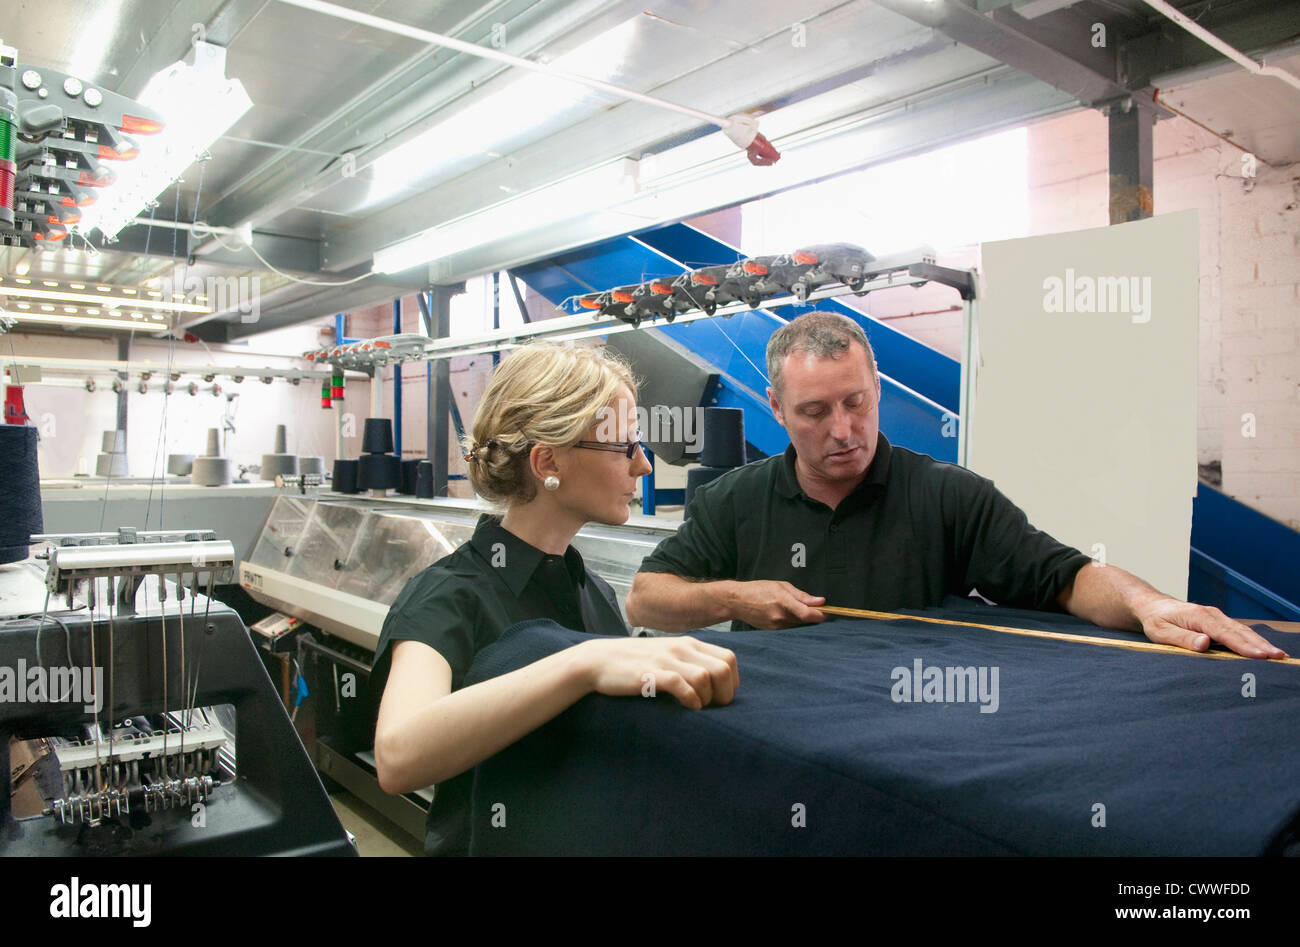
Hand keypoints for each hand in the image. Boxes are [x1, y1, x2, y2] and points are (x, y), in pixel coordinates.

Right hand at [578, 636, 739, 709]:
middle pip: (724, 668)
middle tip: (711, 707)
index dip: (731, 682)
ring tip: (696, 707)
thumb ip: (690, 661)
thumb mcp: (668, 654)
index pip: (729, 659)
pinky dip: (690, 699)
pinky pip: (681, 685)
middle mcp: (681, 648)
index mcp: (689, 644)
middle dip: (724, 694)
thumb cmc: (635, 662)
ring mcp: (666, 659)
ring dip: (706, 699)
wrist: (598, 660)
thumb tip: (714, 682)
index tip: (719, 698)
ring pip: (705, 677)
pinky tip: (686, 706)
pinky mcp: (651, 673)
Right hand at [727, 580, 826, 628]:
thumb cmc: (758, 590)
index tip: (827, 613)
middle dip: (811, 614)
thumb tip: (820, 601)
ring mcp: (776, 626)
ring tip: (791, 607)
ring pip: (797, 624)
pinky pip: (789, 627)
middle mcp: (780, 616)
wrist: (737, 602)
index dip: (821, 615)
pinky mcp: (773, 631)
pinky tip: (783, 613)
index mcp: (783, 601)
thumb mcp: (781, 586)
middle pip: (805, 620)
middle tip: (813, 607)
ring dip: (800, 618)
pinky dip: (791, 621)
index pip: (807, 614)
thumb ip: (802, 595)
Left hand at [1135, 598, 1288, 659]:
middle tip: (1279, 657)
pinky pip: (1238, 631)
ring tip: (1278, 655)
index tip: (1260, 656)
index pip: (1225, 634)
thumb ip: (1182, 638)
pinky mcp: (1218, 621)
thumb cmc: (1156, 620)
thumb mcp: (1161, 631)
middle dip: (1260, 645)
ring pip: (1243, 630)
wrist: (1153, 606)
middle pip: (1240, 631)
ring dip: (1261, 642)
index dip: (1243, 646)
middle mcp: (1212, 615)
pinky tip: (1264, 649)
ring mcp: (1217, 617)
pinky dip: (1253, 640)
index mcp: (1199, 617)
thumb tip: (1205, 643)